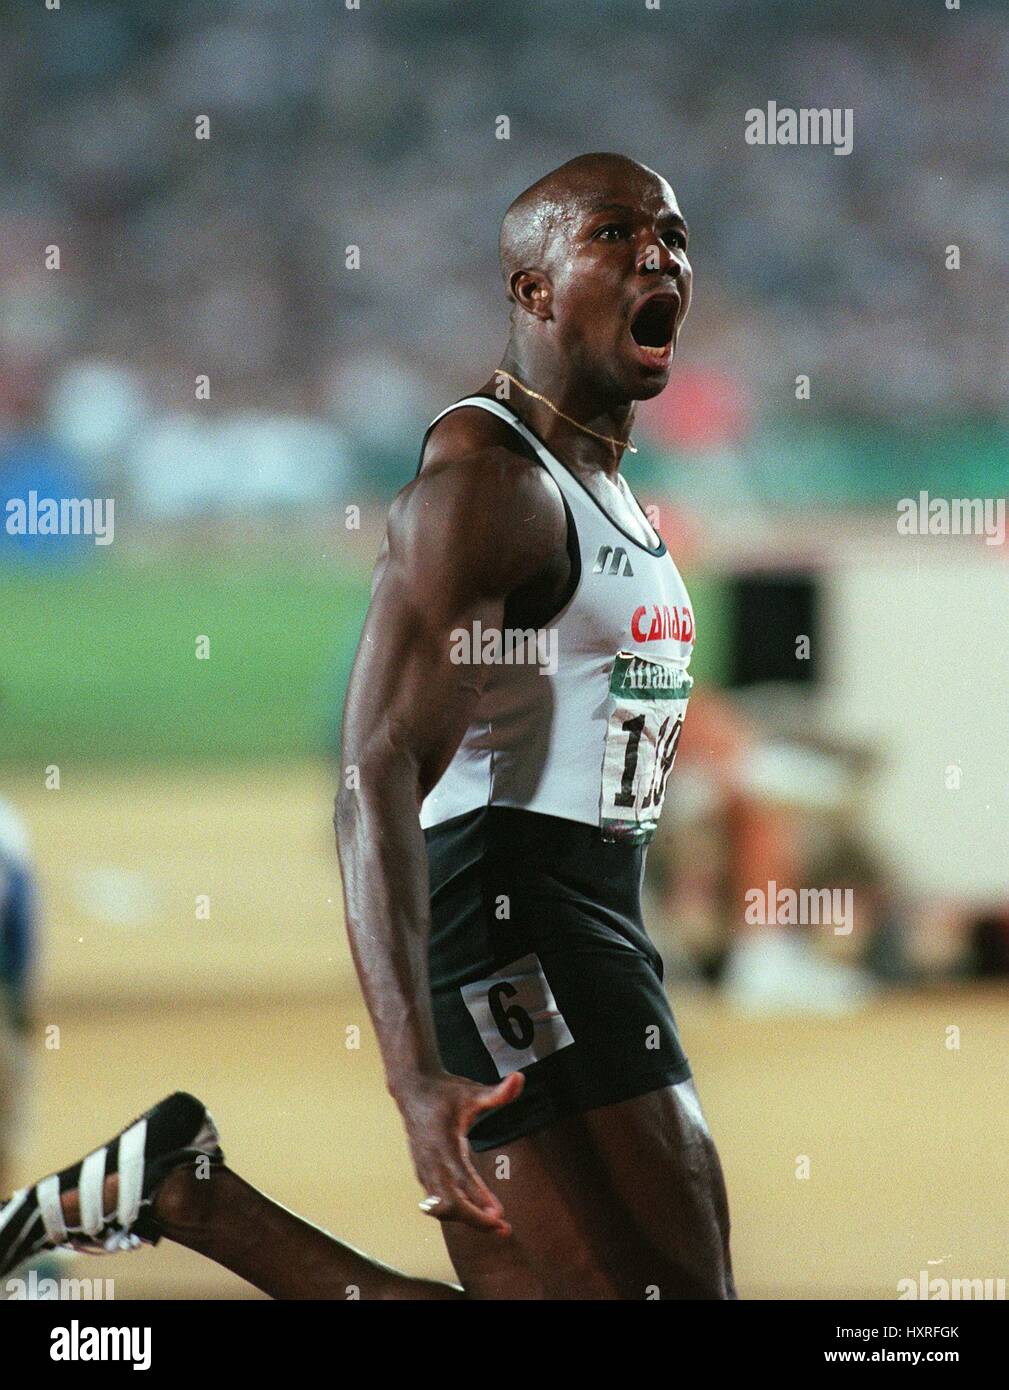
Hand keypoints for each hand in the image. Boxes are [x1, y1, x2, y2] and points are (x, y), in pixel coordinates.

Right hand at [396, 1070, 523, 1235]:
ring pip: (441, 1207)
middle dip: (475, 1219)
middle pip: (449, 1203)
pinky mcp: (422, 1173)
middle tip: (503, 1228)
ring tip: (495, 1225)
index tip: (498, 1213)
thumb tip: (520, 1079)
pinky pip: (437, 1202)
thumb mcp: (472, 1091)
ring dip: (467, 1219)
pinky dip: (455, 1212)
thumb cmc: (445, 1091)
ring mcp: (424, 1169)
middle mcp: (431, 1160)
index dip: (479, 1197)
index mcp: (443, 1141)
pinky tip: (476, 1216)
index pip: (461, 1177)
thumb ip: (497, 1092)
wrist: (412, 1088)